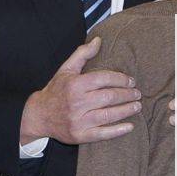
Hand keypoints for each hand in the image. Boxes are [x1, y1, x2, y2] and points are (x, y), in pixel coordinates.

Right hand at [20, 37, 141, 145]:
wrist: (39, 116)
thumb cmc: (56, 90)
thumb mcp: (66, 69)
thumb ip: (82, 53)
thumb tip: (98, 40)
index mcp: (75, 84)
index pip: (103, 79)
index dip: (120, 79)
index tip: (131, 81)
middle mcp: (77, 102)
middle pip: (108, 97)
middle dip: (126, 95)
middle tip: (137, 94)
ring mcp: (78, 120)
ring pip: (108, 115)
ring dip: (126, 110)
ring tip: (137, 106)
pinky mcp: (80, 135)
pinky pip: (102, 134)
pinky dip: (117, 131)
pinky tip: (130, 126)